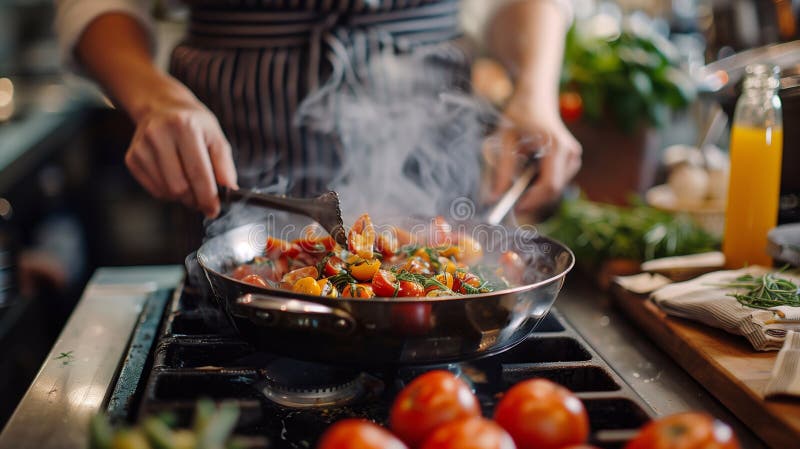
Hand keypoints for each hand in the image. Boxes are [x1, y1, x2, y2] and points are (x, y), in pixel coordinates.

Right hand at [125, 76, 237, 217]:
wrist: (161, 107)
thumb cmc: (194, 123)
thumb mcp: (216, 136)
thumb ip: (224, 165)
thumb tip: (230, 191)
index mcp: (184, 126)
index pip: (198, 172)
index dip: (208, 196)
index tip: (214, 210)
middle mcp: (159, 135)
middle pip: (179, 186)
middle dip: (195, 199)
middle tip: (204, 199)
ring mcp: (142, 147)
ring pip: (166, 191)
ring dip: (182, 197)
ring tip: (190, 184)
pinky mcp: (132, 158)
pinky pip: (154, 190)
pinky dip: (168, 192)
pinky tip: (174, 178)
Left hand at [488, 96, 581, 216]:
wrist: (536, 96)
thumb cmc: (519, 114)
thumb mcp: (506, 140)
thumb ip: (502, 170)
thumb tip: (493, 197)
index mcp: (555, 146)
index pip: (549, 184)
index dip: (532, 201)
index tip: (514, 208)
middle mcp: (569, 152)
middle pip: (554, 190)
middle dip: (533, 200)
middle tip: (511, 203)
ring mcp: (573, 156)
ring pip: (555, 188)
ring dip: (536, 190)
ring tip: (519, 170)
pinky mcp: (572, 159)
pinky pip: (556, 180)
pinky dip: (541, 182)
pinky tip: (530, 165)